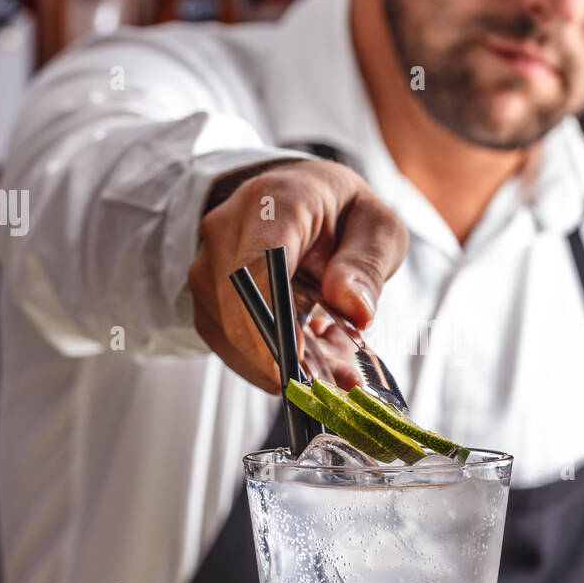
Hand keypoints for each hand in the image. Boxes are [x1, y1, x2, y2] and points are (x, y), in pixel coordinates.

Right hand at [187, 158, 408, 392]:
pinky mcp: (206, 293)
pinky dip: (264, 362)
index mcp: (275, 201)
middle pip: (235, 306)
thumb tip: (355, 310)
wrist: (301, 197)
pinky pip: (226, 341)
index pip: (258, 263)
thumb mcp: (378, 229)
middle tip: (329, 385)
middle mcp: (228, 227)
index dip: (271, 318)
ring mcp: (208, 260)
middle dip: (279, 355)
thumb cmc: (341, 212)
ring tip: (330, 370)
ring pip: (229, 330)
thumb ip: (367, 266)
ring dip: (276, 363)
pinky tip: (304, 363)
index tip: (294, 360)